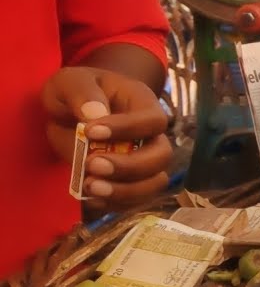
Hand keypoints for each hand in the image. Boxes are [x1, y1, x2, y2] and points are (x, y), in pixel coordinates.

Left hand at [43, 67, 171, 210]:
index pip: (151, 120)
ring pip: (154, 183)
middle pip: (161, 156)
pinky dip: (115, 204)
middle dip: (130, 166)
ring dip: (125, 191)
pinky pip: (135, 200)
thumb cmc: (76, 92)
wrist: (72, 111)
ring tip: (91, 187)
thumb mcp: (71, 82)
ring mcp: (145, 160)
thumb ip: (82, 93)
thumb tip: (94, 114)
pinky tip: (90, 198)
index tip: (90, 131)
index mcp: (143, 104)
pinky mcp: (131, 181)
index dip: (127, 129)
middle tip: (93, 165)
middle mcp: (152, 135)